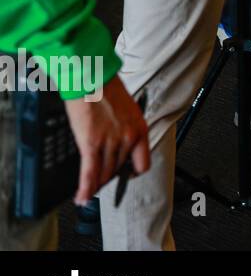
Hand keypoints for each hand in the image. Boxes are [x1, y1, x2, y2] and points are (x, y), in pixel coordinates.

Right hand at [63, 75, 149, 204]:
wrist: (93, 78)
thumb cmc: (107, 89)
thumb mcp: (127, 110)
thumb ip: (125, 129)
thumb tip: (117, 142)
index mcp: (140, 129)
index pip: (142, 163)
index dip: (132, 173)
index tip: (125, 175)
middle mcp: (128, 139)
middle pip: (119, 170)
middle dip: (108, 179)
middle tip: (99, 183)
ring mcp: (111, 142)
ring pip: (104, 173)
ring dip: (96, 185)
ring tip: (89, 191)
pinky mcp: (91, 143)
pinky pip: (90, 172)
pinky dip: (85, 187)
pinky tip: (82, 196)